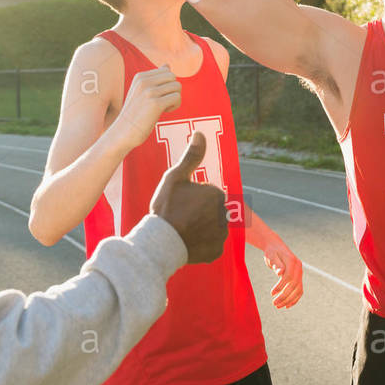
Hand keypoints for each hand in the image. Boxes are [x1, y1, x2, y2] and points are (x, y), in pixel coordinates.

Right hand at [111, 67, 180, 149]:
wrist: (122, 132)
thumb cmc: (134, 114)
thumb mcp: (141, 92)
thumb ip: (154, 79)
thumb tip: (167, 65)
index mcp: (140, 77)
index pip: (166, 71)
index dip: (166, 84)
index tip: (159, 96)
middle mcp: (144, 81)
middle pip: (173, 77)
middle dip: (173, 90)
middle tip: (164, 101)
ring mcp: (149, 92)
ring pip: (177, 86)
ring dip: (174, 98)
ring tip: (163, 107)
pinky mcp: (155, 104)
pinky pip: (177, 97)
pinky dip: (175, 105)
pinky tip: (164, 112)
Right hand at [150, 132, 228, 263]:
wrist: (159, 241)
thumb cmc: (166, 207)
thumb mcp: (175, 177)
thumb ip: (191, 156)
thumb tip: (200, 133)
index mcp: (217, 194)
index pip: (209, 193)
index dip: (194, 197)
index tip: (180, 203)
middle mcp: (224, 214)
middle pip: (213, 210)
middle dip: (200, 212)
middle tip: (181, 216)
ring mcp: (221, 234)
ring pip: (213, 227)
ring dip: (203, 227)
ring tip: (183, 229)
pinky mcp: (216, 251)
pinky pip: (211, 245)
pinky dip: (202, 244)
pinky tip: (188, 241)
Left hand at [261, 237, 303, 308]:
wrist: (276, 247)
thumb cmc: (272, 252)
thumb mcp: (271, 256)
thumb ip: (276, 264)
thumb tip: (280, 272)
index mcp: (292, 261)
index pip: (289, 277)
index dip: (281, 286)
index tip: (272, 293)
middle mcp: (298, 268)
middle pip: (294, 285)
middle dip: (284, 296)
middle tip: (274, 303)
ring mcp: (300, 273)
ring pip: (298, 290)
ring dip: (289, 300)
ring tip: (278, 306)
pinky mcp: (298, 278)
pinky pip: (299, 290)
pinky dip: (294, 299)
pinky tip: (287, 306)